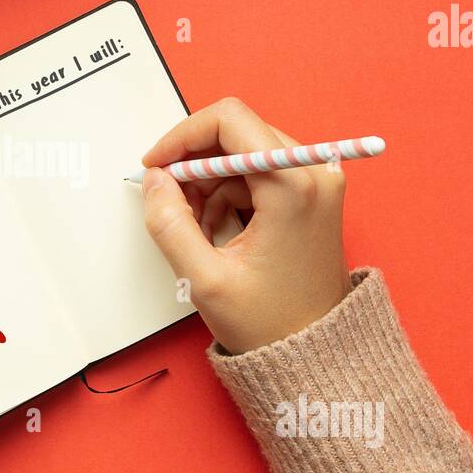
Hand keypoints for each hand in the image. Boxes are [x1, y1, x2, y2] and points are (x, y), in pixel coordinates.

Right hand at [140, 98, 351, 354]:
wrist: (317, 352)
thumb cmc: (272, 323)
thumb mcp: (204, 279)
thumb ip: (169, 223)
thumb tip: (154, 180)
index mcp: (294, 185)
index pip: (229, 120)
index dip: (182, 137)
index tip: (156, 166)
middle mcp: (315, 172)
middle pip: (237, 133)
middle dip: (194, 165)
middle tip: (171, 203)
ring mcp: (318, 181)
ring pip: (244, 153)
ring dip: (209, 182)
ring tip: (196, 229)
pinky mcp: (313, 193)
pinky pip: (258, 172)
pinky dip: (229, 193)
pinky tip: (217, 229)